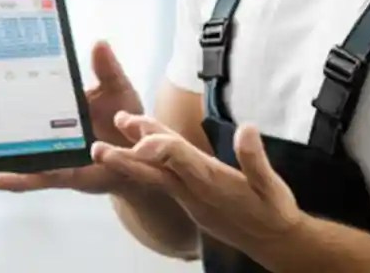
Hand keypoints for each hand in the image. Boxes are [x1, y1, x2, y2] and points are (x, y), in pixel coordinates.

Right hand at [0, 40, 143, 194]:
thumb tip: (99, 42)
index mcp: (59, 104)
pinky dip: (17, 179)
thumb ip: (107, 70)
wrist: (147, 158)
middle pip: (12, 122)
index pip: (26, 90)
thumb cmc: (127, 120)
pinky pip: (39, 178)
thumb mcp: (118, 89)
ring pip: (18, 152)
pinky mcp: (65, 174)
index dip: (2, 82)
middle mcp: (49, 128)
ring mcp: (54, 152)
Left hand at [94, 113, 306, 258]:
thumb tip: (248, 128)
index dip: (159, 148)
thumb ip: (255, 158)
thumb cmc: (272, 212)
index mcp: (212, 182)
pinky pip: (162, 178)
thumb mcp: (271, 186)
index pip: (180, 159)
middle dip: (126, 159)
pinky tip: (135, 150)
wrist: (271, 241)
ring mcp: (189, 196)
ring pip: (154, 175)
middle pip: (155, 170)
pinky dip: (146, 164)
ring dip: (129, 160)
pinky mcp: (189, 198)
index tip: (139, 142)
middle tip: (97, 150)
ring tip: (103, 148)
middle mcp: (194, 190)